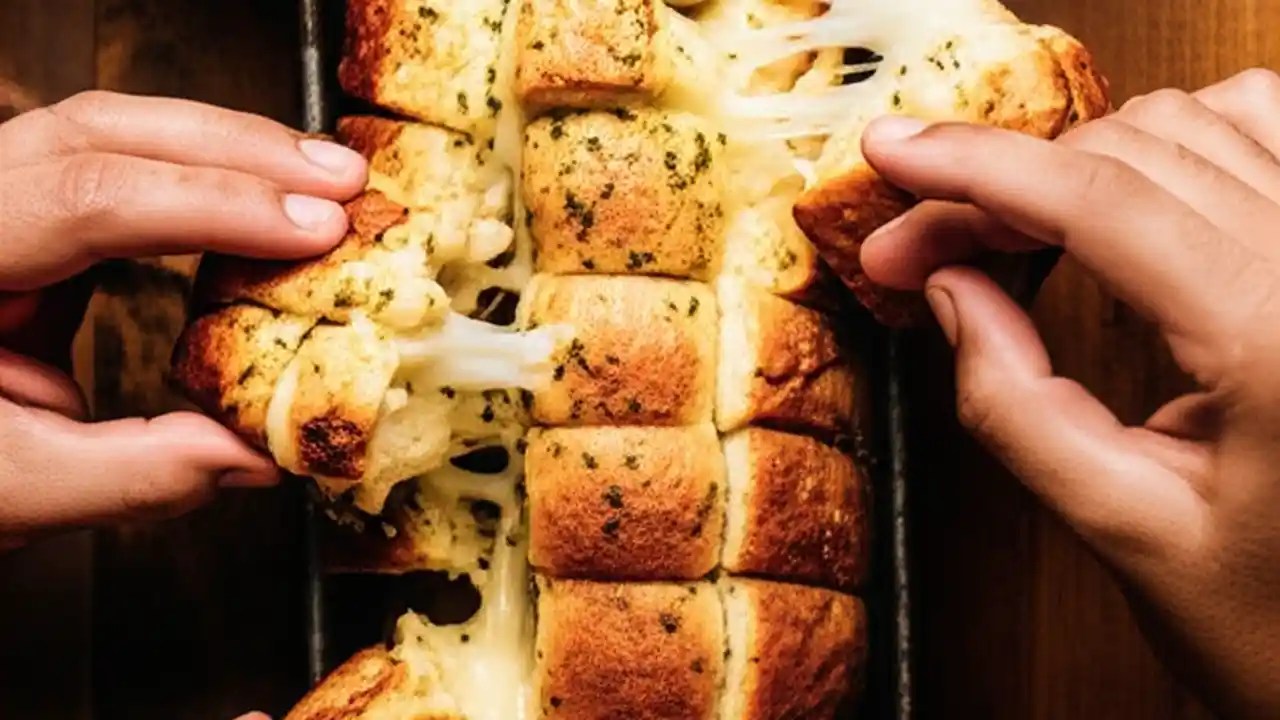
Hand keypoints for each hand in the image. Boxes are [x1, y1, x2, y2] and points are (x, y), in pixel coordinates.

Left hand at [0, 91, 365, 547]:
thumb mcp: (12, 488)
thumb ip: (135, 475)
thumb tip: (261, 457)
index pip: (85, 199)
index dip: (211, 206)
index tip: (313, 230)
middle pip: (100, 131)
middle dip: (236, 151)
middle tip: (340, 185)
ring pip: (113, 132)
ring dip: (231, 151)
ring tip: (326, 181)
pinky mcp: (29, 221)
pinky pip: (122, 171)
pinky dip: (208, 180)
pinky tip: (269, 199)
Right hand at [859, 68, 1279, 717]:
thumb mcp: (1130, 531)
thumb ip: (1018, 407)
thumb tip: (949, 287)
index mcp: (1279, 340)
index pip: (1102, 200)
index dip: (979, 165)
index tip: (895, 154)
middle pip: (1133, 153)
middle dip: (1002, 184)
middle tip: (919, 245)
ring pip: (1195, 121)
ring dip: (1079, 158)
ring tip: (1007, 222)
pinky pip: (1264, 127)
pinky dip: (1169, 141)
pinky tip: (1116, 190)